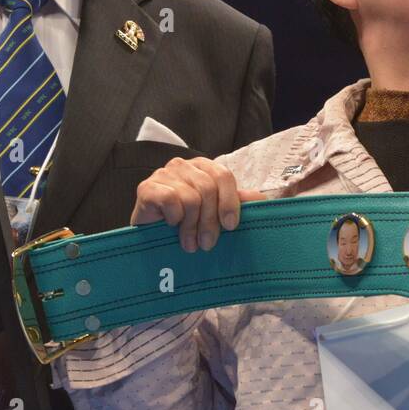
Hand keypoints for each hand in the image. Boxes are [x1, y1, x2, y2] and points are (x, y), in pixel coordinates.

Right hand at [131, 157, 265, 251]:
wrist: (149, 233)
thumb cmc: (185, 221)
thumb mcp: (214, 211)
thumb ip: (237, 202)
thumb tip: (262, 199)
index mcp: (203, 166)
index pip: (223, 176)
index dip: (230, 202)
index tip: (231, 227)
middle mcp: (183, 165)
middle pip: (208, 189)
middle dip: (210, 221)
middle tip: (208, 244)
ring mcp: (163, 174)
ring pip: (191, 198)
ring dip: (191, 226)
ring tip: (190, 243)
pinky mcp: (146, 187)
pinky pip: (170, 200)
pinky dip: (174, 217)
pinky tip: (171, 225)